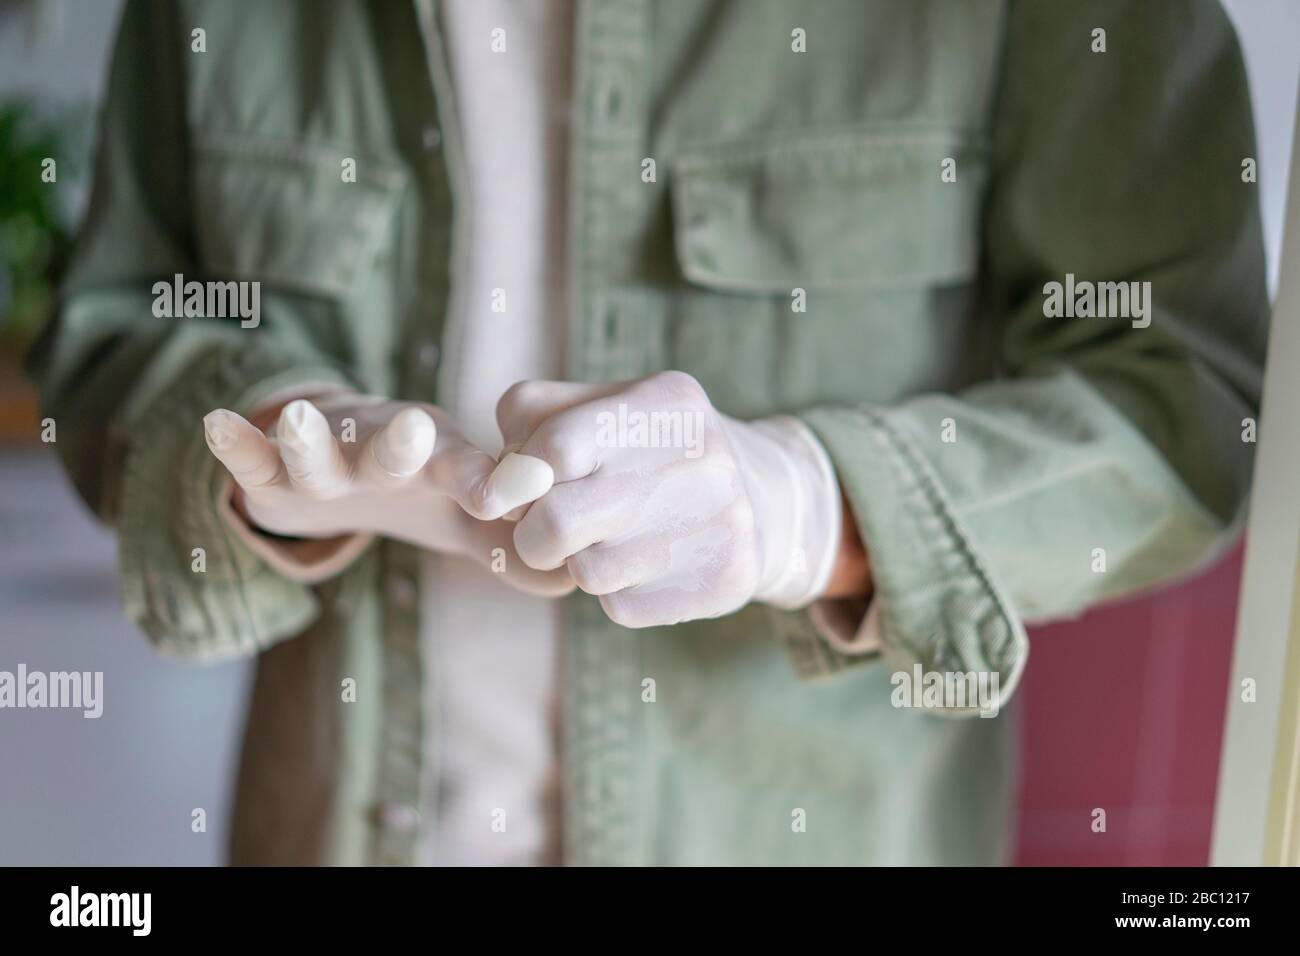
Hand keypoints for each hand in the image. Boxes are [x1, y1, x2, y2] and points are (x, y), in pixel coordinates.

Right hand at [202, 390, 572, 596]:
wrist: (350, 451)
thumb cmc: (422, 487)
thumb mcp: (465, 517)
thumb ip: (508, 547)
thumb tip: (571, 582)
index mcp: (442, 467)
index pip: (471, 474)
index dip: (493, 484)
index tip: (517, 494)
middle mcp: (388, 456)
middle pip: (396, 450)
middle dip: (405, 443)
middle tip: (420, 429)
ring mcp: (331, 460)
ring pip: (320, 451)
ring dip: (311, 438)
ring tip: (297, 420)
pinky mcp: (278, 472)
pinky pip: (256, 460)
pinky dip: (238, 445)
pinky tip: (218, 425)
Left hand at [495, 371, 841, 626]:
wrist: (767, 498)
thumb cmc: (656, 448)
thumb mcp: (606, 406)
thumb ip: (535, 418)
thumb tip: (495, 484)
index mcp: (666, 402)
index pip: (555, 446)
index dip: (517, 476)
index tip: (514, 490)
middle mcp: (700, 460)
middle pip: (558, 522)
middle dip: (532, 534)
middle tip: (545, 529)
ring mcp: (718, 525)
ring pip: (586, 572)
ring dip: (578, 562)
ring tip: (608, 539)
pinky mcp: (721, 583)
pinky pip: (621, 606)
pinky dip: (617, 591)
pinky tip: (646, 565)